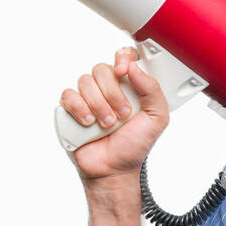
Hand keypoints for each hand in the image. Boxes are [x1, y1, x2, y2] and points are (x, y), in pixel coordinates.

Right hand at [58, 46, 168, 182]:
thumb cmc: (135, 144)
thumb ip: (152, 89)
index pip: (123, 57)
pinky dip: (79, 110)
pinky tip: (89, 124)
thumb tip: (134, 66)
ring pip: (85, 82)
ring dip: (98, 106)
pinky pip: (69, 96)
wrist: (114, 169)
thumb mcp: (157, 118)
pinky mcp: (71, 108)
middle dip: (113, 94)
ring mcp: (88, 97)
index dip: (122, 58)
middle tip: (122, 114)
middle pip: (102, 69)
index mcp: (129, 85)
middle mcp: (108, 87)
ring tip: (107, 125)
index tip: (123, 70)